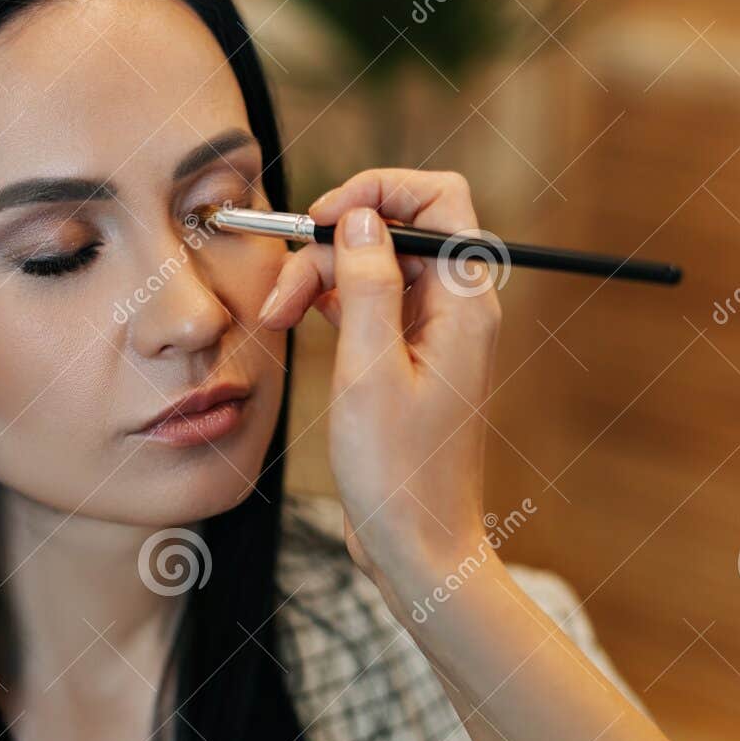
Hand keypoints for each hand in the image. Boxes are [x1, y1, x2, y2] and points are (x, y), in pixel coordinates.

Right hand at [259, 169, 504, 613]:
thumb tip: (361, 216)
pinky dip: (328, 305)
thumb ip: (365, 284)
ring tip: (275, 318)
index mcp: (464, 304)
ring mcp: (432, 336)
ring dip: (320, 279)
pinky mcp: (407, 361)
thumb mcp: (370, 370)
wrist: (418, 549)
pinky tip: (295, 322)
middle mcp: (456, 311)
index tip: (323, 218)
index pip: (439, 201)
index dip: (379, 191)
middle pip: (393, 234)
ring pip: (372, 269)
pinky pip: (367, 306)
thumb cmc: (399, 472)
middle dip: (331, 247)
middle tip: (279, 296)